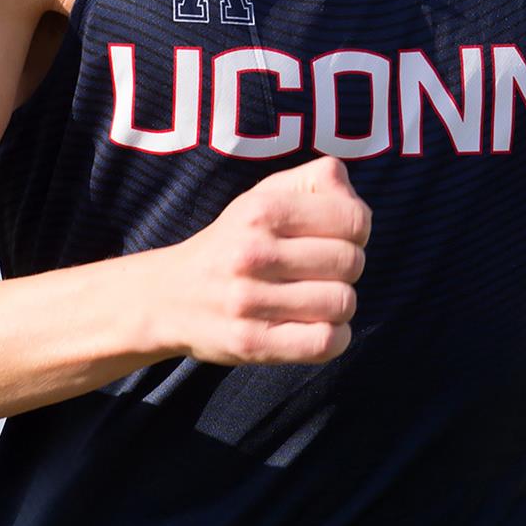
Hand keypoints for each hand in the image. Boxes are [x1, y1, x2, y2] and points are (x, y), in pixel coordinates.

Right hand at [161, 153, 370, 366]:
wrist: (169, 297)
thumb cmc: (234, 242)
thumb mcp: (264, 195)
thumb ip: (315, 182)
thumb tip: (357, 204)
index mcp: (261, 209)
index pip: (354, 219)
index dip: (357, 231)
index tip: (336, 238)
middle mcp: (252, 253)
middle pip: (352, 262)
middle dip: (348, 268)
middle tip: (322, 272)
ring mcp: (249, 301)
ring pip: (343, 303)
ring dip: (339, 304)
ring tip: (315, 299)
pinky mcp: (252, 343)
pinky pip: (326, 342)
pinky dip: (334, 337)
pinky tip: (316, 327)